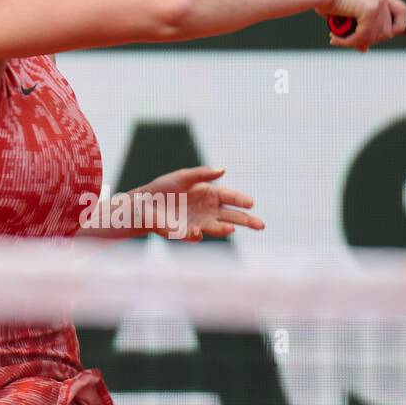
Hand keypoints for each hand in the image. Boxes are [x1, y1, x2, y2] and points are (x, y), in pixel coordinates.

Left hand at [133, 166, 264, 241]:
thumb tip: (223, 169)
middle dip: (247, 221)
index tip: (251, 203)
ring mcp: (199, 223)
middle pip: (232, 217)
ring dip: (224, 229)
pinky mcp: (186, 233)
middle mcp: (209, 211)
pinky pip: (194, 235)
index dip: (241, 200)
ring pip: (217, 228)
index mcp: (210, 194)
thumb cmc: (164, 188)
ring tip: (231, 230)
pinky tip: (199, 231)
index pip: (230, 197)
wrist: (144, 204)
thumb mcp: (183, 177)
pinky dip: (196, 234)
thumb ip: (202, 173)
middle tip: (261, 225)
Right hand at [315, 0, 405, 52]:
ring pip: (374, 36)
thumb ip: (360, 30)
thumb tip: (364, 49)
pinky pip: (364, 36)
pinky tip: (337, 38)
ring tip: (338, 39)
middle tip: (347, 40)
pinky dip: (349, 41)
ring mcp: (377, 2)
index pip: (402, 12)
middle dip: (368, 40)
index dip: (395, 28)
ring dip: (355, 42)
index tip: (377, 36)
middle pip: (387, 31)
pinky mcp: (370, 10)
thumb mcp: (348, 16)